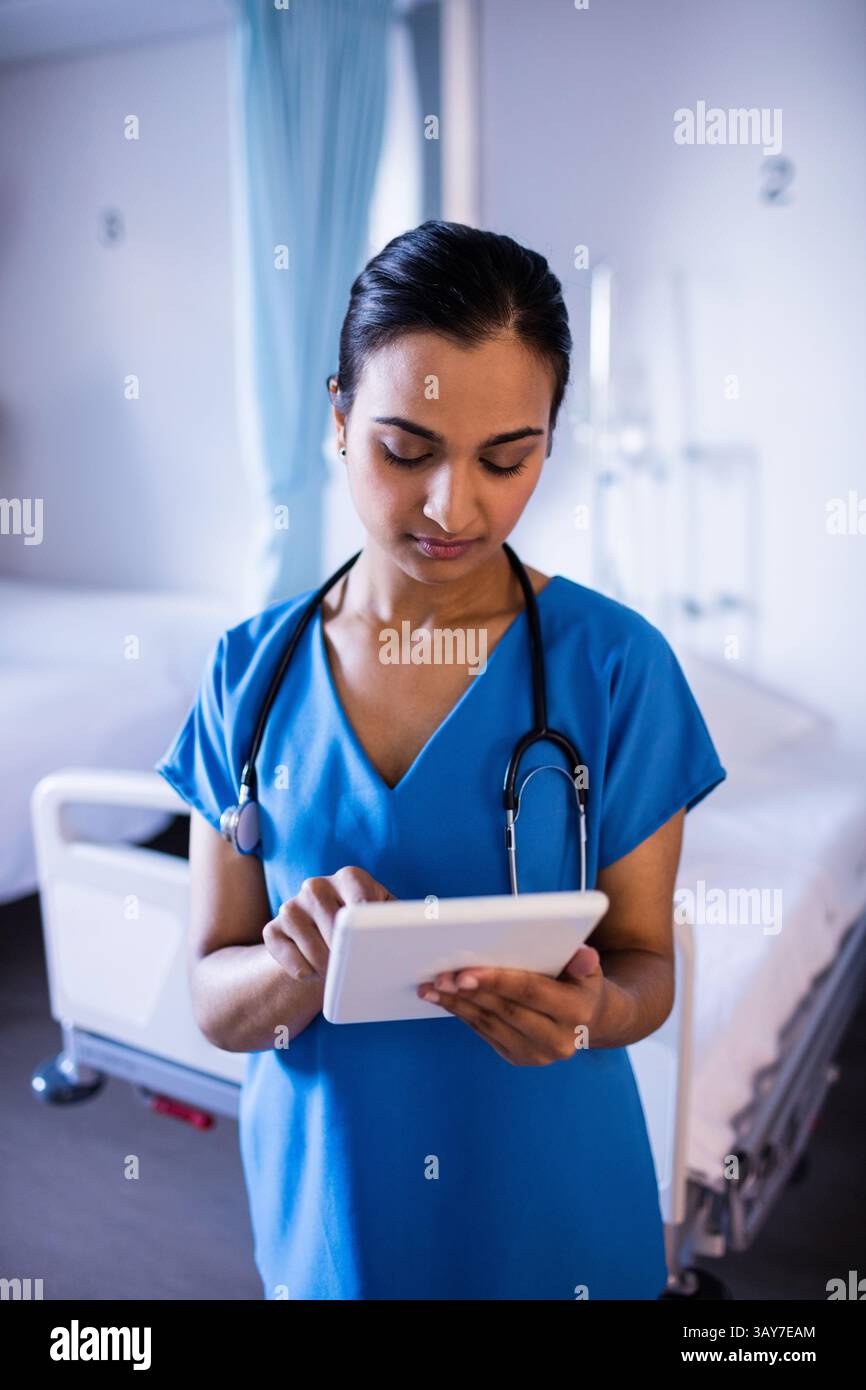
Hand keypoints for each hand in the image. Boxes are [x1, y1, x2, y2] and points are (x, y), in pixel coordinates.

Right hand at [263, 866, 394, 980]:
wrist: (327, 944)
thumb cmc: (365, 929)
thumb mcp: (384, 916)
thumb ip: (400, 918)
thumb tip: (423, 926)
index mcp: (349, 877)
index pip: (359, 899)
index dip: (365, 927)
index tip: (371, 947)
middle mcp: (316, 886)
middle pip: (334, 925)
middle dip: (346, 953)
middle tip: (357, 970)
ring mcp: (291, 906)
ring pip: (311, 944)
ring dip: (326, 966)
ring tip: (338, 973)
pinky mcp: (271, 929)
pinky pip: (288, 957)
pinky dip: (303, 971)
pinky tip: (314, 973)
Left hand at [416, 945, 606, 1064]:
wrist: (588, 1021)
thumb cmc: (581, 984)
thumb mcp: (588, 970)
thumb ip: (583, 963)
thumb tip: (585, 954)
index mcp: (577, 1013)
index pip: (530, 993)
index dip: (496, 982)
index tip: (464, 973)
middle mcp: (558, 1040)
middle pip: (505, 1010)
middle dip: (469, 993)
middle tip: (440, 977)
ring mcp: (537, 1054)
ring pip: (489, 1024)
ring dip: (457, 1004)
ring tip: (432, 987)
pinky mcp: (518, 1058)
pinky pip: (484, 1033)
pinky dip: (462, 1014)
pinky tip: (444, 998)